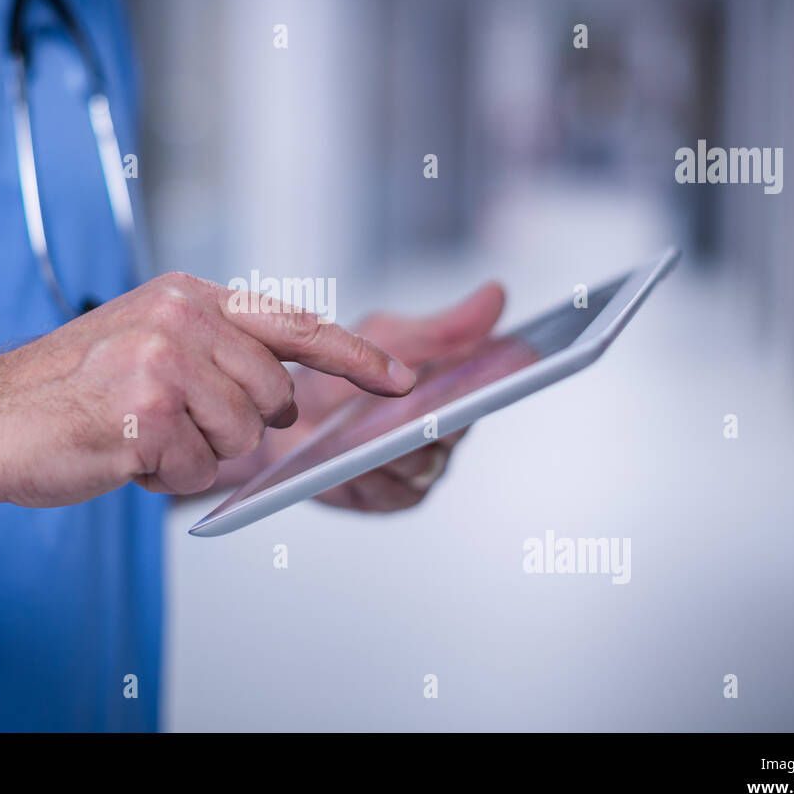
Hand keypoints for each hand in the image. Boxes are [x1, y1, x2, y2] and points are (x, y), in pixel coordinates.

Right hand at [0, 272, 418, 507]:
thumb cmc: (66, 392)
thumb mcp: (147, 342)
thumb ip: (216, 353)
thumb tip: (285, 392)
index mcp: (188, 297)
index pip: (293, 325)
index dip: (354, 357)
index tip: (400, 380)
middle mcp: (182, 318)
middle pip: (273, 399)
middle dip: (235, 429)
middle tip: (174, 425)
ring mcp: (164, 360)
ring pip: (241, 439)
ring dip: (195, 457)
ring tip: (140, 438)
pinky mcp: (146, 410)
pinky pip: (195, 471)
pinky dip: (164, 480)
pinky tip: (123, 456)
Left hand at [259, 282, 504, 512]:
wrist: (280, 417)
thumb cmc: (338, 375)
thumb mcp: (386, 337)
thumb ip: (440, 328)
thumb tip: (496, 294)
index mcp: (454, 392)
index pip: (488, 386)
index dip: (499, 375)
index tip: (512, 360)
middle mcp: (444, 435)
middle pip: (454, 428)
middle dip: (438, 411)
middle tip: (422, 394)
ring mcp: (419, 470)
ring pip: (421, 461)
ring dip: (396, 443)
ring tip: (374, 426)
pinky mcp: (389, 499)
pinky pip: (389, 490)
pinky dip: (370, 473)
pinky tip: (354, 461)